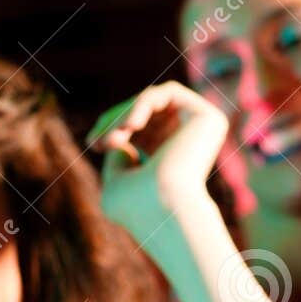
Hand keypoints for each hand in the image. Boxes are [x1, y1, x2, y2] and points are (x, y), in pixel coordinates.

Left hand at [87, 81, 228, 244]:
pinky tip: (130, 126)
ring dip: (124, 115)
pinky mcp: (208, 117)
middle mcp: (192, 142)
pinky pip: (168, 92)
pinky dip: (142, 104)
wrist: (163, 209)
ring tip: (113, 139)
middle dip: (114, 121)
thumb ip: (119, 158)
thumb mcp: (116, 181)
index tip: (92, 144)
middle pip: (145, 112)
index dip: (111, 128)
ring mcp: (202, 129)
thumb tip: (124, 142)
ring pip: (154, 101)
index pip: (140, 130)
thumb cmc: (136, 205)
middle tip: (98, 142)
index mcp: (172, 159)